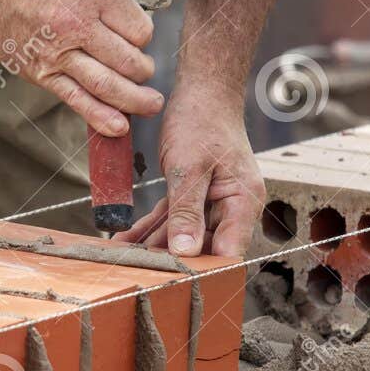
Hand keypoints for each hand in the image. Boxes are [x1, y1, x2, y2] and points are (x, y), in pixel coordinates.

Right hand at [0, 0, 162, 135]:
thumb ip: (114, 7)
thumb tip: (142, 38)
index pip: (139, 29)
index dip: (145, 38)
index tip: (139, 39)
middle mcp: (74, 23)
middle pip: (127, 60)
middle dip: (144, 71)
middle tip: (146, 72)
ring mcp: (57, 53)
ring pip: (106, 84)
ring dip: (134, 100)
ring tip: (152, 105)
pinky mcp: (43, 74)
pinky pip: (77, 99)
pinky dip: (101, 116)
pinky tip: (120, 128)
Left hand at [116, 79, 263, 256]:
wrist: (202, 90)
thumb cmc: (203, 121)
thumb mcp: (189, 168)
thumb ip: (186, 212)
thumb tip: (186, 252)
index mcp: (243, 201)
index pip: (229, 250)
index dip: (205, 268)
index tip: (175, 280)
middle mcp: (233, 206)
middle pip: (205, 246)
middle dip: (173, 260)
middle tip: (140, 273)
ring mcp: (214, 201)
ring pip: (183, 233)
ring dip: (155, 246)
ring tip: (125, 260)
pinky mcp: (195, 194)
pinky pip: (173, 217)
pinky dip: (151, 227)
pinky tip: (128, 240)